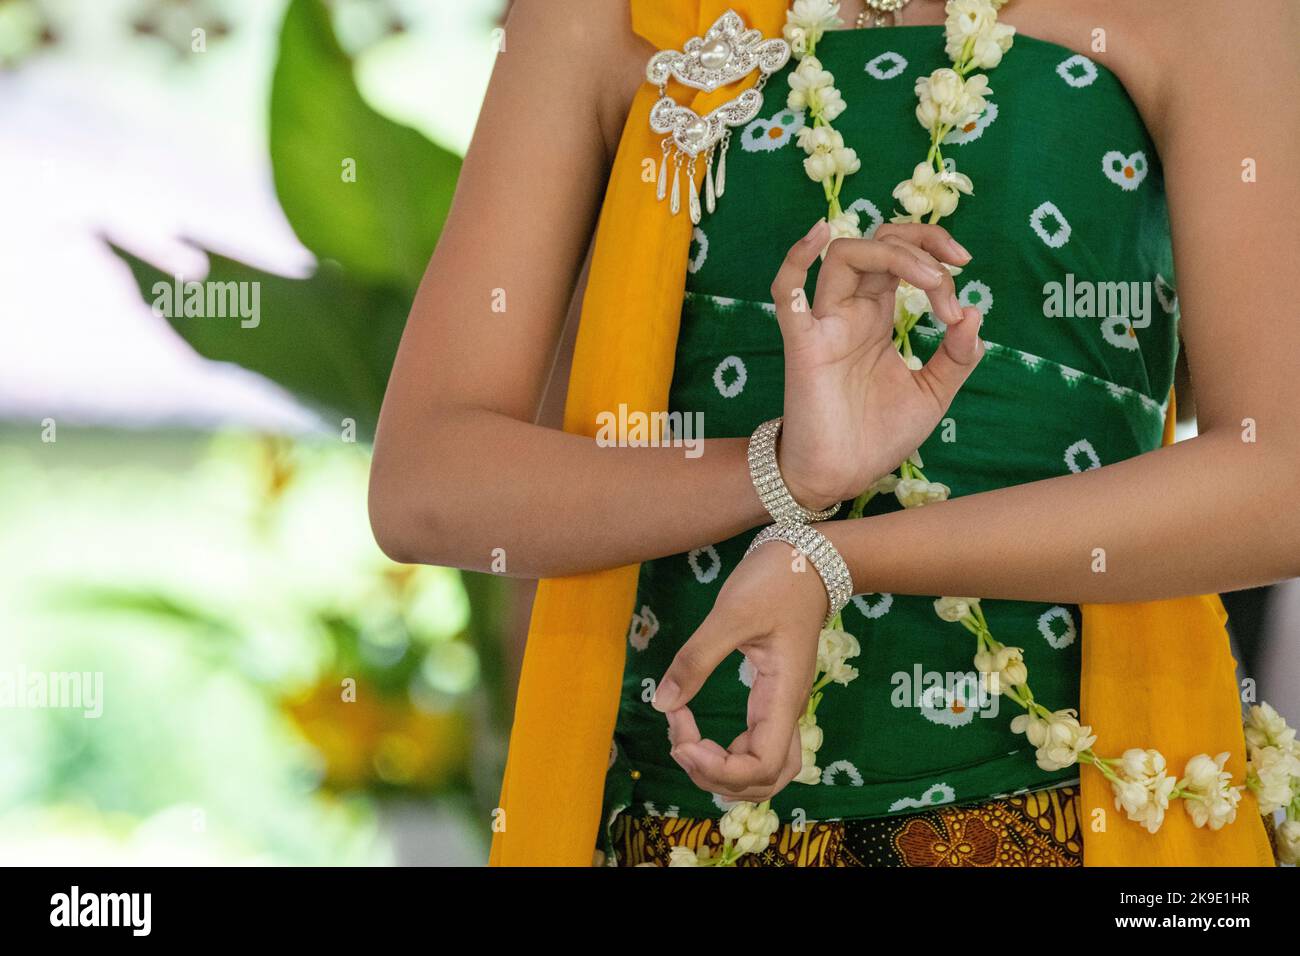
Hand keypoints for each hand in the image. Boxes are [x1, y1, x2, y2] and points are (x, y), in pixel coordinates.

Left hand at [651, 539, 827, 801]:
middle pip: (766, 780)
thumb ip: (696, 659)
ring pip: (764, 771)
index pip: (765, 767)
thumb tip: (663, 704)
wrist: (808, 562)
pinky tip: (697, 734)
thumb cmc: (775, 582)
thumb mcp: (730, 613)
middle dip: (717, 777)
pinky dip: (725, 756)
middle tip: (680, 741)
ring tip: (685, 739)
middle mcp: (787, 711)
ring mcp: (781, 708)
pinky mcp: (771, 700)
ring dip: (722, 772)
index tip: (683, 740)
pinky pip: (756, 748)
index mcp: (783, 697)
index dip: (721, 769)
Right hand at [773, 220, 984, 509]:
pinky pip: (786, 292)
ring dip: (894, 253)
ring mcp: (825, 324)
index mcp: (877, 318)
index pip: (906, 263)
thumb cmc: (878, 436)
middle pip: (878, 244)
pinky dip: (797, 257)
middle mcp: (851, 312)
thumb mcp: (933, 394)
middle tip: (954, 273)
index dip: (941, 273)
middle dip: (923, 246)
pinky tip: (819, 233)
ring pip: (846, 255)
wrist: (843, 477)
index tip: (960, 313)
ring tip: (930, 279)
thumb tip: (976, 312)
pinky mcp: (803, 345)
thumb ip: (957, 356)